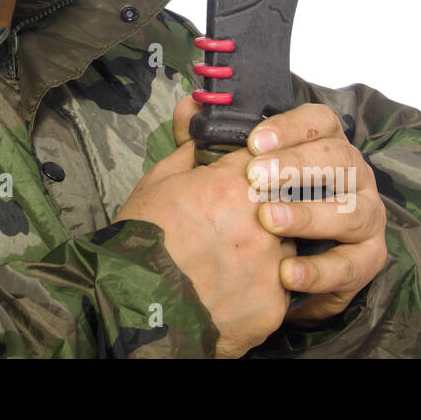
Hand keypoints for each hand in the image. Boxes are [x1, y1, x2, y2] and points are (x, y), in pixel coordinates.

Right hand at [115, 99, 296, 357]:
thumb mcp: (155, 184)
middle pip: (284, 201)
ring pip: (289, 244)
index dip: (255, 166)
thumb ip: (187, 148)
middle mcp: (262, 222)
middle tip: (236, 222)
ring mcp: (273, 266)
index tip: (244, 176)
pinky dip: (263, 286)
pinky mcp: (275, 306)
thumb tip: (194, 109)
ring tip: (233, 258)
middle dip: (267, 206)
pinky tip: (235, 287)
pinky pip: (281, 287)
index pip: (265, 160)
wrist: (132, 310)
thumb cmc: (140, 243)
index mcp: (232, 186)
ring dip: (271, 246)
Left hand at [177, 99, 387, 325]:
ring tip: (269, 221)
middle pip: (337, 158)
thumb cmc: (256, 208)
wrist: (276, 268)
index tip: (254, 141)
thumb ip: (209, 142)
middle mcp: (353, 175)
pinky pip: (352, 264)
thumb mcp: (228, 174)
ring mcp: (366, 215)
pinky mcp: (369, 258)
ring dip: (309, 216)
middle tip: (257, 177)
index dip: (290, 127)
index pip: (319, 121)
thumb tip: (188, 108)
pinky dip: (319, 270)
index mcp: (323, 145)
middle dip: (296, 166)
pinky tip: (286, 273)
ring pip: (350, 210)